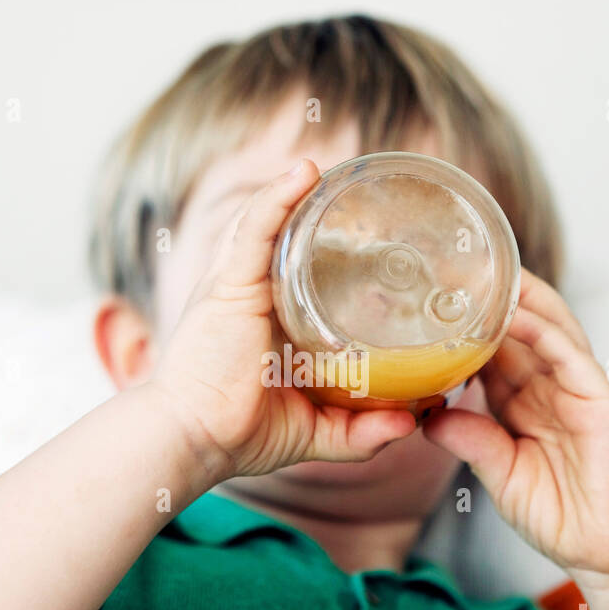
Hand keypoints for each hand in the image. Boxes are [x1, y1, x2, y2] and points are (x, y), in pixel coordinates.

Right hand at [149, 160, 416, 480]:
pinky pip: (256, 229)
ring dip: (298, 194)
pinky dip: (279, 198)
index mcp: (267, 323)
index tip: (366, 241)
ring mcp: (238, 286)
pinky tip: (305, 172)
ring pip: (269, 225)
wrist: (194, 440)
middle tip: (356, 197)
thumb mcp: (315, 431)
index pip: (297, 274)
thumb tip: (413, 421)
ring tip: (329, 169)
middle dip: (313, 215)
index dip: (324, 252)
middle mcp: (251, 297)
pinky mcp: (230, 285)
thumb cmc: (239, 435)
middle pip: (283, 241)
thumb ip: (362, 431)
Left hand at [421, 267, 608, 586]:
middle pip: (515, 330)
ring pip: (545, 327)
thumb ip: (472, 441)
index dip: (460, 330)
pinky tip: (515, 311)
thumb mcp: (502, 477)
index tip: (424, 308)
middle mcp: (548, 389)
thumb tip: (429, 415)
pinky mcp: (599, 398)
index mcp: (522, 405)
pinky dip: (542, 329)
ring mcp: (575, 389)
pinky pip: (568, 352)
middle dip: (486, 299)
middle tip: (447, 268)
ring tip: (482, 267)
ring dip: (517, 296)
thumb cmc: (564, 520)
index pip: (487, 355)